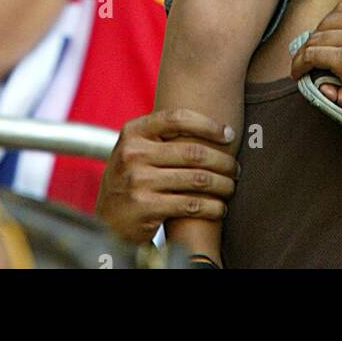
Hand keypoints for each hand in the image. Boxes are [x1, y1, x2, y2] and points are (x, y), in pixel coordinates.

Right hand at [96, 109, 239, 243]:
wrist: (105, 223)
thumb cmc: (129, 180)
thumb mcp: (134, 151)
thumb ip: (159, 135)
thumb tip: (210, 122)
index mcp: (132, 132)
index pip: (177, 117)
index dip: (208, 124)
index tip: (229, 134)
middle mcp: (133, 153)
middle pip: (192, 151)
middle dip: (222, 160)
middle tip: (235, 168)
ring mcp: (138, 181)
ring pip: (196, 179)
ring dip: (222, 184)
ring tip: (231, 187)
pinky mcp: (146, 207)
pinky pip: (190, 204)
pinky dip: (211, 206)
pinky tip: (219, 207)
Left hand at [290, 0, 341, 141]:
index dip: (334, 22)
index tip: (330, 35)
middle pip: (330, 22)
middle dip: (320, 36)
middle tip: (315, 49)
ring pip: (319, 38)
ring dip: (308, 50)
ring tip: (303, 61)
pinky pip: (313, 56)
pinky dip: (301, 63)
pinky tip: (298, 71)